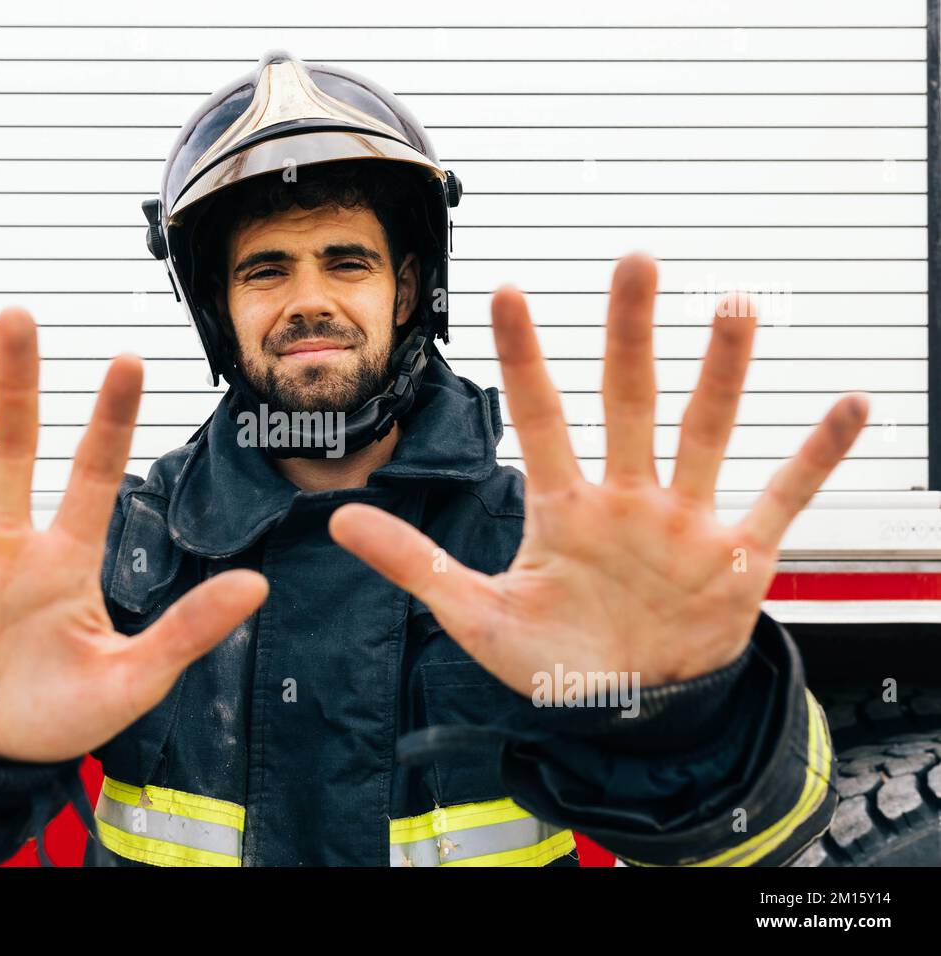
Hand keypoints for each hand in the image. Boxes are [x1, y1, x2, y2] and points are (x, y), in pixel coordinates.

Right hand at [0, 309, 267, 760]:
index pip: (94, 473)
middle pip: (14, 446)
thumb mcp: (132, 679)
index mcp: (68, 559)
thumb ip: (188, 630)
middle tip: (18, 316)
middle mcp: (10, 543)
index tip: (130, 359)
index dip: (111, 418)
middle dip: (16, 384)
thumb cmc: (56, 717)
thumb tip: (256, 587)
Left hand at [329, 254, 867, 694]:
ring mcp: (684, 521)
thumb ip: (412, 562)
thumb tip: (335, 522)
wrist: (625, 711)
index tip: (507, 292)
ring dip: (721, 374)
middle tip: (634, 261)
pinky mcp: (737, 555)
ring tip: (733, 309)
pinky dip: (815, 455)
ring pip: (705, 431)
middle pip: (627, 401)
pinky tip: (847, 405)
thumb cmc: (553, 660)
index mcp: (561, 507)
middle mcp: (625, 498)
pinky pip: (783, 496)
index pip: (540, 417)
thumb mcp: (474, 615)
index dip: (524, 358)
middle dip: (629, 335)